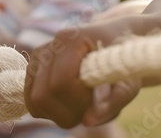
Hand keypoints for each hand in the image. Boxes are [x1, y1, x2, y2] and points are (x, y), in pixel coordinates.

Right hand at [24, 17, 144, 127]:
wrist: (117, 38)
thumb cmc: (124, 60)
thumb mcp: (130, 81)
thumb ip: (113, 101)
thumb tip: (88, 121)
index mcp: (73, 40)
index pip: (62, 83)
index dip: (77, 103)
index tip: (97, 103)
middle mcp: (52, 44)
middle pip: (42, 95)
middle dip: (66, 113)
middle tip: (88, 110)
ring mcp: (40, 54)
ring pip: (33, 99)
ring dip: (56, 113)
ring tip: (79, 105)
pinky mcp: (35, 65)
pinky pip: (30, 98)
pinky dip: (47, 109)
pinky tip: (67, 102)